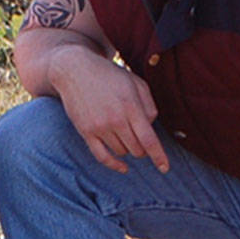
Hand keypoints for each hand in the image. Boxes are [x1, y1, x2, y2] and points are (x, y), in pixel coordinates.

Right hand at [53, 50, 168, 173]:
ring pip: (122, 152)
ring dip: (128, 148)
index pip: (149, 139)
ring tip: (124, 132)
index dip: (159, 156)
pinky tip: (123, 167)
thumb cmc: (109, 75)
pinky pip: (102, 157)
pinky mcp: (86, 132)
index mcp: (131, 106)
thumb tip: (151, 127)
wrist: (74, 70)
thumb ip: (149, 105)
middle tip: (140, 136)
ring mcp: (99, 127)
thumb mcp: (135, 82)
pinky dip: (114, 165)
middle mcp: (115, 119)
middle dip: (143, 148)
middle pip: (137, 149)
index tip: (165, 168)